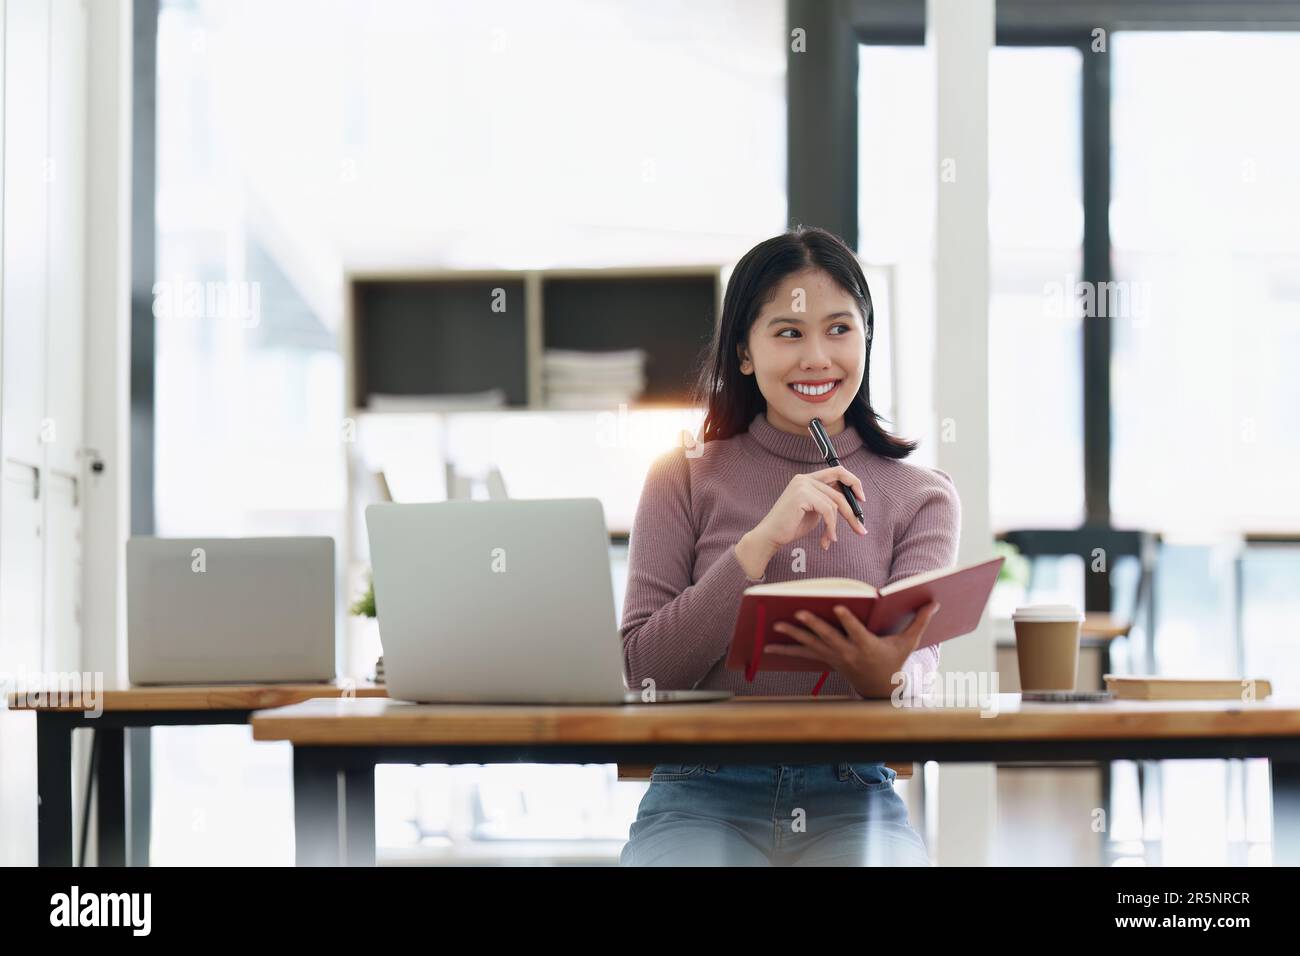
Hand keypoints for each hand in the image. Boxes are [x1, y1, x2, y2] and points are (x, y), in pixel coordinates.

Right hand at [751, 466, 867, 554]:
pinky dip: (830, 527)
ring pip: (835, 503)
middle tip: (860, 527)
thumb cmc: (791, 526)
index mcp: (807, 479)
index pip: (837, 471)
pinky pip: (828, 511)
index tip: (862, 499)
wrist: (771, 536)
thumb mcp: (815, 511)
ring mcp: (802, 485)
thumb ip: (829, 502)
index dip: (853, 482)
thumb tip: (854, 502)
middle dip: (852, 510)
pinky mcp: (802, 495)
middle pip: (840, 489)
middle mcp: (805, 478)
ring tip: (831, 539)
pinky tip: (828, 539)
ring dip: (836, 525)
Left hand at [766, 601, 940, 698]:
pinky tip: (766, 645)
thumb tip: (935, 601)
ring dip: (792, 635)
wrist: (879, 689)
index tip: (838, 606)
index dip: (847, 620)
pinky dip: (784, 649)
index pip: (856, 632)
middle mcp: (848, 653)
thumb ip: (920, 621)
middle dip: (813, 625)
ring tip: (775, 625)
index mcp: (867, 647)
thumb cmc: (894, 661)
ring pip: (811, 645)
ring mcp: (834, 657)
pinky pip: (802, 653)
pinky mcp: (825, 659)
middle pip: (828, 637)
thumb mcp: (908, 643)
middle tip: (798, 613)